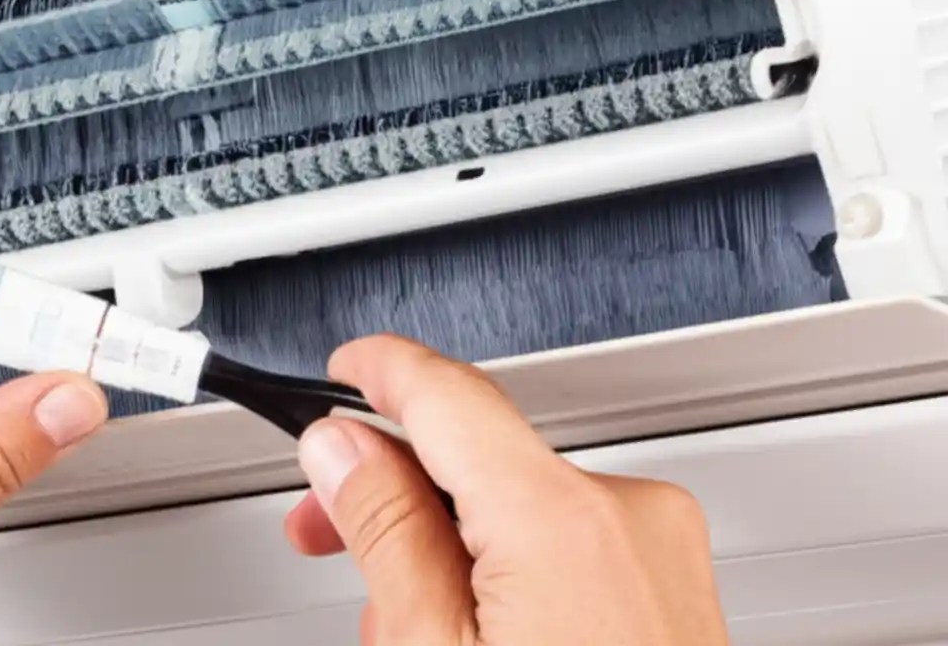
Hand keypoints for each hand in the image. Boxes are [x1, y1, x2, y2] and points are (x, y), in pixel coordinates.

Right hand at [286, 336, 727, 644]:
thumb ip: (383, 531)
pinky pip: (561, 544)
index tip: (340, 370)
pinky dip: (502, 569)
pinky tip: (467, 630)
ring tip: (401, 623)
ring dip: (445, 542)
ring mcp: (659, 552)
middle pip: (478, 456)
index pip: (447, 395)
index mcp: (563, 520)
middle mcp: (628, 517)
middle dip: (393, 488)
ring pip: (514, 506)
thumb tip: (340, 449)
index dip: (377, 373)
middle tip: (323, 522)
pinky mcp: (668, 586)